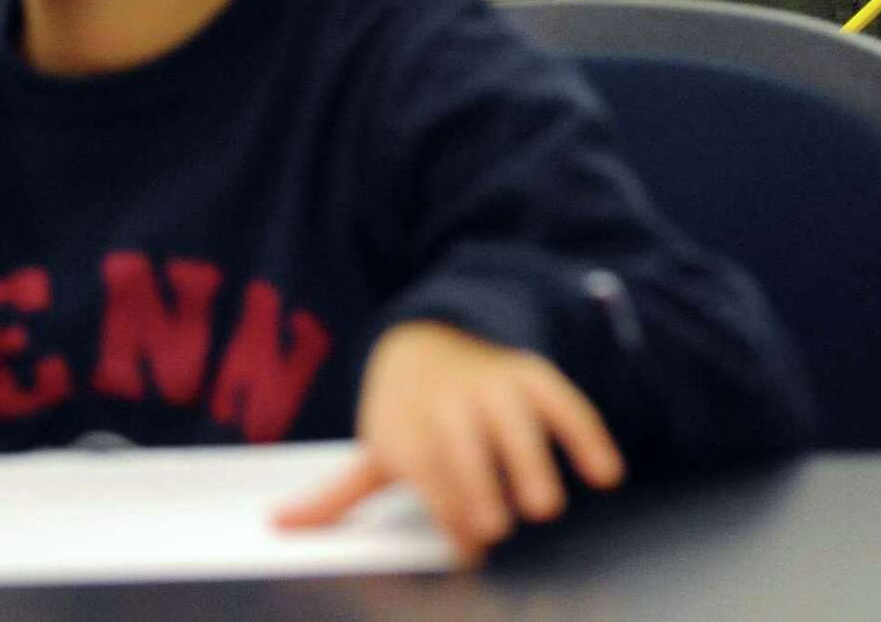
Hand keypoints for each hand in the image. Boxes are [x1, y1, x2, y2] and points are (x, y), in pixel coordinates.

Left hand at [274, 321, 625, 562]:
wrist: (434, 332)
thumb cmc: (407, 412)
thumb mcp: (376, 446)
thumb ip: (336, 496)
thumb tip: (276, 528)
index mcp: (410, 426)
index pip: (427, 470)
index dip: (447, 506)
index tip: (467, 548)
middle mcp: (451, 404)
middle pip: (463, 443)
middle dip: (477, 483)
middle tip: (495, 527)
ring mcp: (495, 387)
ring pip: (514, 420)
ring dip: (529, 460)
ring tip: (544, 506)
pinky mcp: (533, 376)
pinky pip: (564, 401)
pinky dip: (587, 434)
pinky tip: (605, 474)